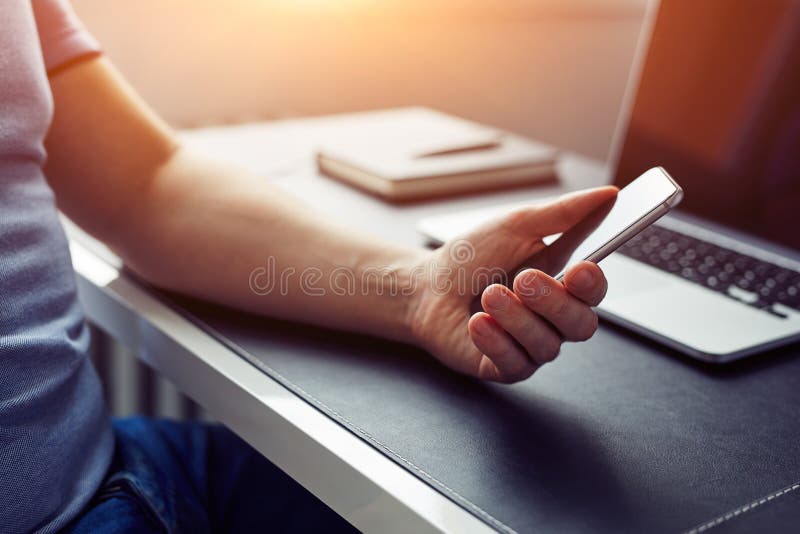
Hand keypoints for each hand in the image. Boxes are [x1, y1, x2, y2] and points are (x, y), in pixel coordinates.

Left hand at [409, 186, 616, 382]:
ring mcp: (529, 347)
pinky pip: (515, 365)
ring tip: (488, 295)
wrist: (425, 286)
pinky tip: (478, 323)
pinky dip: (497, 341)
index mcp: (562, 285)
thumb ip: (563, 213)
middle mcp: (552, 321)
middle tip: (523, 279)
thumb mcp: (516, 225)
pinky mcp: (503, 367)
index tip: (581, 268)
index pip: (595, 293)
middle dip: (553, 302)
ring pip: (546, 346)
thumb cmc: (473, 257)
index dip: (594, 285)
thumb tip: (609, 194)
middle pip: (580, 325)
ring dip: (517, 318)